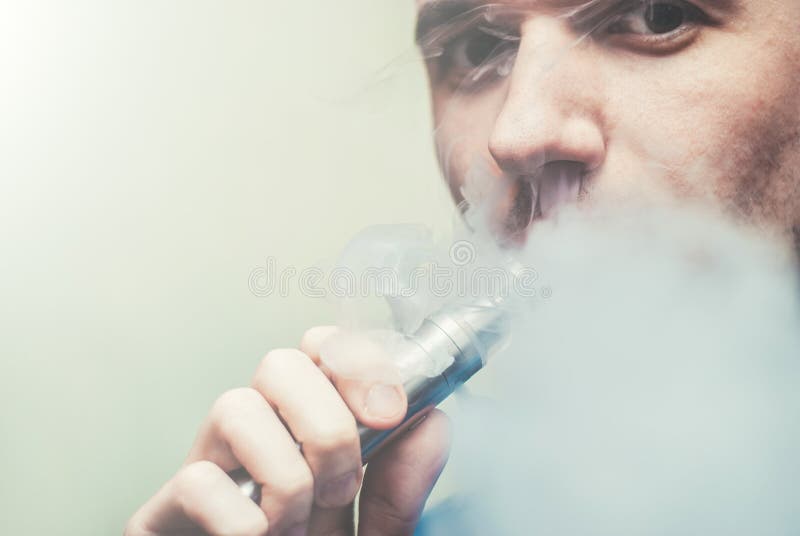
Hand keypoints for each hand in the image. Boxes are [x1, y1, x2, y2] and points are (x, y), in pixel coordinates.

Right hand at [125, 326, 450, 535]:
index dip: (358, 362)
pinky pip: (195, 479)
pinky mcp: (164, 512)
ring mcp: (209, 467)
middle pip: (279, 363)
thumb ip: (401, 487)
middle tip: (341, 489)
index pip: (323, 348)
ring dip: (284, 472)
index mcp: (305, 428)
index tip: (388, 412)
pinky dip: (239, 515)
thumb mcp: (376, 534)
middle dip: (326, 423)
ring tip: (295, 525)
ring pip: (234, 405)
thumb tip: (431, 419)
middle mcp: (256, 435)